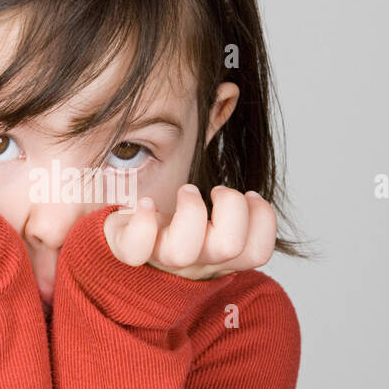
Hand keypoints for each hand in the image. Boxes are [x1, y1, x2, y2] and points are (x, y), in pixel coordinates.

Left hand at [103, 184, 275, 279]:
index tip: (249, 195)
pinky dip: (142, 225)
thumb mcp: (210, 217)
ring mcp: (161, 258)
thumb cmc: (172, 223)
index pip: (257, 253)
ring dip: (191, 211)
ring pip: (184, 252)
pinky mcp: (127, 249)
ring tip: (186, 190)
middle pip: (230, 247)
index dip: (263, 219)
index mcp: (219, 256)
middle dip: (232, 206)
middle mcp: (194, 262)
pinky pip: (134, 250)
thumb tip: (230, 126)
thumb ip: (230, 197)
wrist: (125, 240)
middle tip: (217, 190)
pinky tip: (146, 204)